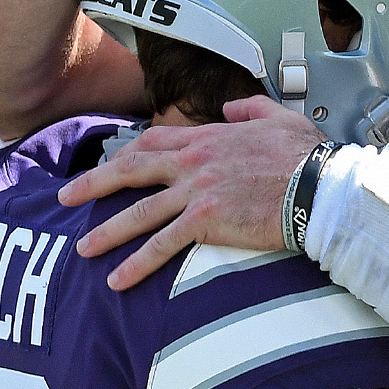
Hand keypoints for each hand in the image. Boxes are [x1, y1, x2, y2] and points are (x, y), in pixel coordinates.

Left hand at [59, 98, 323, 287]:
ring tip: (83, 249)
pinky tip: (118, 280)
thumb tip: (232, 108)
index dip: (128, 153)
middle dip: (95, 184)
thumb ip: (250, 109)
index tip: (110, 165)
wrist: (321, 187)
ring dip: (107, 232)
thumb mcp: (279, 118)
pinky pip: (162, 245)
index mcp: (209, 136)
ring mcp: (196, 191)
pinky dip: (137, 264)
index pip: (156, 140)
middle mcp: (194, 161)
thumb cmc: (308, 157)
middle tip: (67, 199)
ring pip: (139, 212)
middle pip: (132, 170)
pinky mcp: (206, 221)